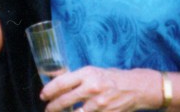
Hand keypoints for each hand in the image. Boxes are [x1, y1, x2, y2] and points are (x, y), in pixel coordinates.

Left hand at [41, 66, 158, 111]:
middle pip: (65, 100)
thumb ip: (77, 78)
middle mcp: (92, 88)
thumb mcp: (93, 72)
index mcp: (87, 74)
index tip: (43, 95)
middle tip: (47, 109)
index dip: (49, 91)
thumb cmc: (112, 78)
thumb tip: (56, 81)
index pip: (62, 83)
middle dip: (53, 106)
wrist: (135, 88)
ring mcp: (99, 103)